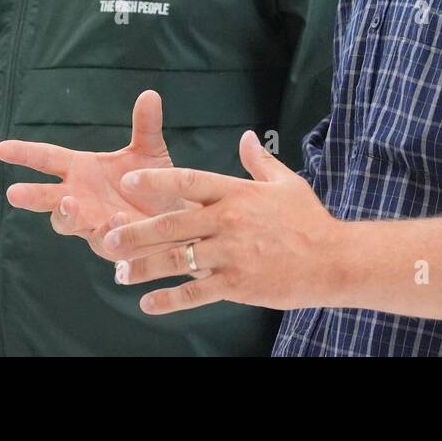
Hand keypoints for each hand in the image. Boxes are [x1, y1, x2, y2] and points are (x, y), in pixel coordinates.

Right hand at [0, 90, 190, 259]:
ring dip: (66, 215)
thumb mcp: (150, 150)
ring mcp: (92, 221)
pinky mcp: (111, 243)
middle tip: (14, 193)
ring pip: (67, 223)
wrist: (175, 213)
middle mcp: (80, 197)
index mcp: (81, 169)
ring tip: (70, 203)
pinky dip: (106, 230)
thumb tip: (150, 93)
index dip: (24, 153)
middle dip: (31, 195)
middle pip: (47, 197)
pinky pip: (102, 240)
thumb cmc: (153, 180)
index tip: (1, 148)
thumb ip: (145, 126)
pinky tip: (116, 219)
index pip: (47, 159)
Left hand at [101, 130, 343, 314]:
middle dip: (135, 233)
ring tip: (119, 273)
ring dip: (143, 268)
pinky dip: (169, 300)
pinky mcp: (236, 284)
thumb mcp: (285, 183)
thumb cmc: (308, 220)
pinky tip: (149, 303)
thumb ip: (258, 161)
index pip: (188, 181)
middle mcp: (228, 221)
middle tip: (108, 238)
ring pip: (176, 260)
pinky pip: (195, 293)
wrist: (333, 260)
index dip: (156, 181)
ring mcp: (230, 254)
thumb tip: (246, 136)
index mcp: (236, 193)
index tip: (128, 181)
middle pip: (171, 224)